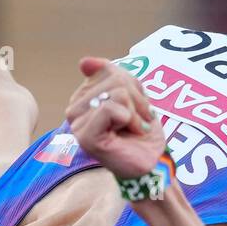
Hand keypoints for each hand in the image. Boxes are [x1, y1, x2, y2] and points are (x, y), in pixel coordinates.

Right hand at [65, 57, 164, 179]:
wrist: (151, 163)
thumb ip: (112, 75)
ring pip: (117, 93)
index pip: (109, 70)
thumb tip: (83, 62)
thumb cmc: (141, 131)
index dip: (132, 87)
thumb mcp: (132, 94)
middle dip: (137, 99)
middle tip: (138, 121)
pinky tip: (130, 132)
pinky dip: (130, 120)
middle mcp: (75, 109)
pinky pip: (110, 109)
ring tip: (134, 128)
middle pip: (115, 79)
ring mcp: (78, 124)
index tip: (135, 108)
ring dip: (136, 112)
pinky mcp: (86, 138)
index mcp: (83, 96)